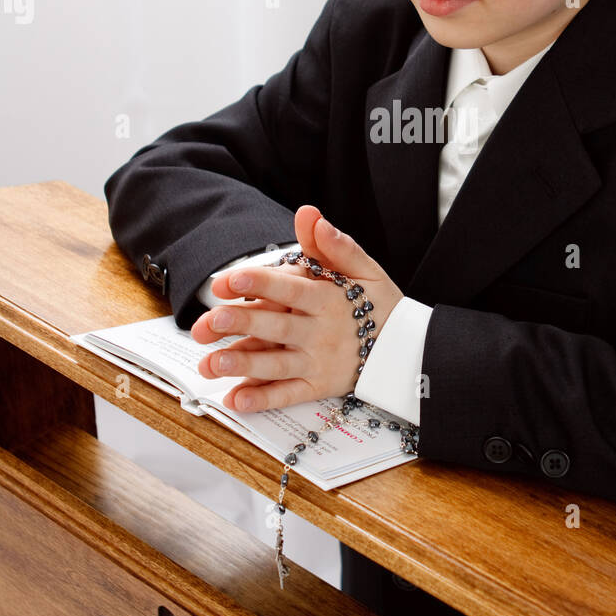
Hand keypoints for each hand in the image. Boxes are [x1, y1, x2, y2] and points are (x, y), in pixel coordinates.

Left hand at [190, 205, 403, 411]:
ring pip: (276, 364)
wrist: (405, 350)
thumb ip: (336, 245)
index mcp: (329, 300)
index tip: (230, 279)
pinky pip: (288, 395)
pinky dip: (262, 399)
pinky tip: (235, 398)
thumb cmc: (380, 305)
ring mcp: (318, 363)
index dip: (261, 283)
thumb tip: (310, 216)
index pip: (291, 288)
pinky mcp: (318, 387)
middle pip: (277, 327)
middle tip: (210, 321)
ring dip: (243, 365)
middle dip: (242, 324)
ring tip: (210, 363)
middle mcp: (321, 333)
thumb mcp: (366, 270)